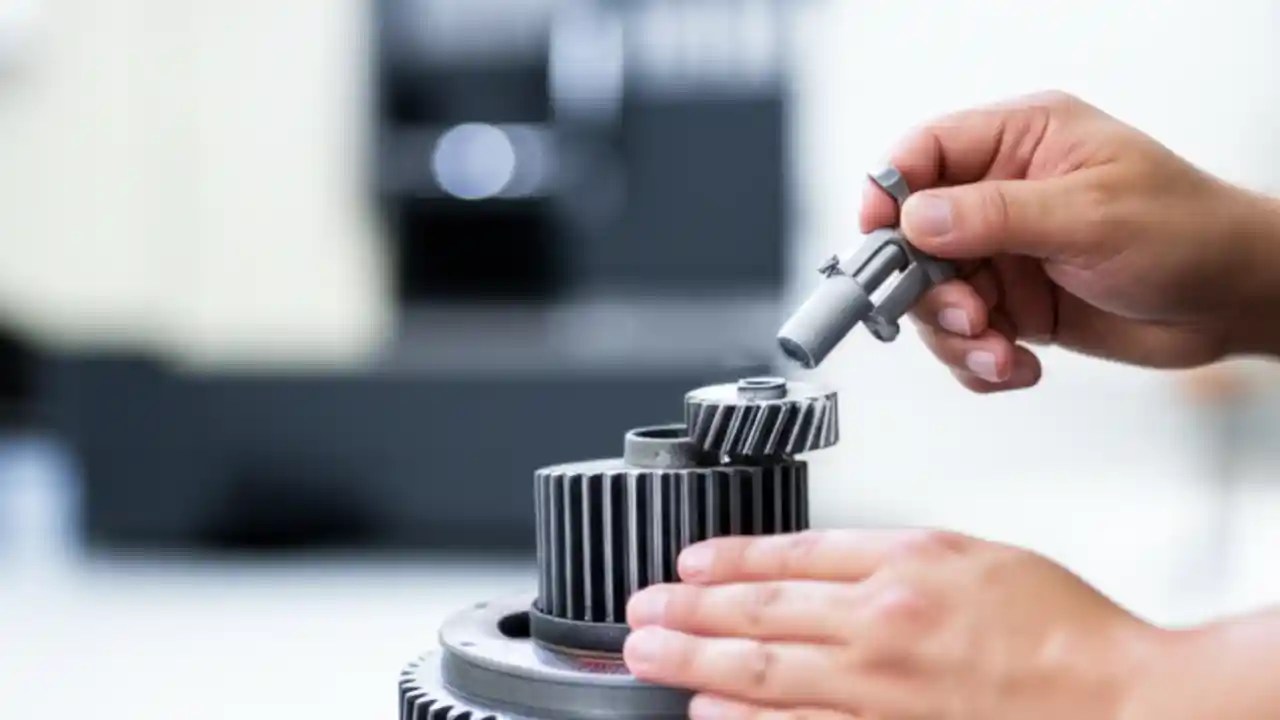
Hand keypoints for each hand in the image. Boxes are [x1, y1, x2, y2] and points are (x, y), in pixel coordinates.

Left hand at [623, 529, 1159, 719]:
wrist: (1116, 696)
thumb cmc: (1055, 624)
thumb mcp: (968, 551)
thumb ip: (886, 553)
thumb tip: (811, 561)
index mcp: (902, 567)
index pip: (790, 555)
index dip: (728, 558)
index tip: (686, 561)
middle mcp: (881, 627)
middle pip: (759, 616)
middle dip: (687, 611)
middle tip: (640, 610)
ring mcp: (881, 692)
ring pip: (764, 674)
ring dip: (696, 662)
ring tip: (651, 653)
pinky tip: (711, 712)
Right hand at [861, 91, 1279, 392]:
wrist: (1234, 301)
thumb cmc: (1188, 232)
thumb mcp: (1090, 215)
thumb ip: (996, 215)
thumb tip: (915, 218)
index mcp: (1020, 142)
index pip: (925, 154)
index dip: (890, 195)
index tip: (881, 241)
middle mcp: (1002, 195)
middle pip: (916, 239)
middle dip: (931, 289)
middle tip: (967, 317)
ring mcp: (1005, 253)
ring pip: (935, 297)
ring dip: (958, 336)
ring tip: (1000, 352)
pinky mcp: (1015, 304)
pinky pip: (966, 338)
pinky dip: (980, 361)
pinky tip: (1017, 365)